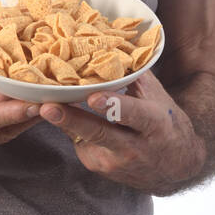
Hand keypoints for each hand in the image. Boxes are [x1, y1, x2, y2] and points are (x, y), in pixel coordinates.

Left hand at [36, 69, 206, 193]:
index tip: (93, 97)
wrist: (175, 168)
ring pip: (82, 137)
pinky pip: (78, 141)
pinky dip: (69, 125)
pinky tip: (60, 113)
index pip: (133, 115)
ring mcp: (114, 161)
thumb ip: (134, 77)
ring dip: (60, 121)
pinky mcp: (98, 166)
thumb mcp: (157, 99)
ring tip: (38, 107)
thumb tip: (110, 47)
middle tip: (47, 108)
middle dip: (71, 120)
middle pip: (99, 132)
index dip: (113, 106)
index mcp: (154, 124)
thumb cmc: (165, 124)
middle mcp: (134, 147)